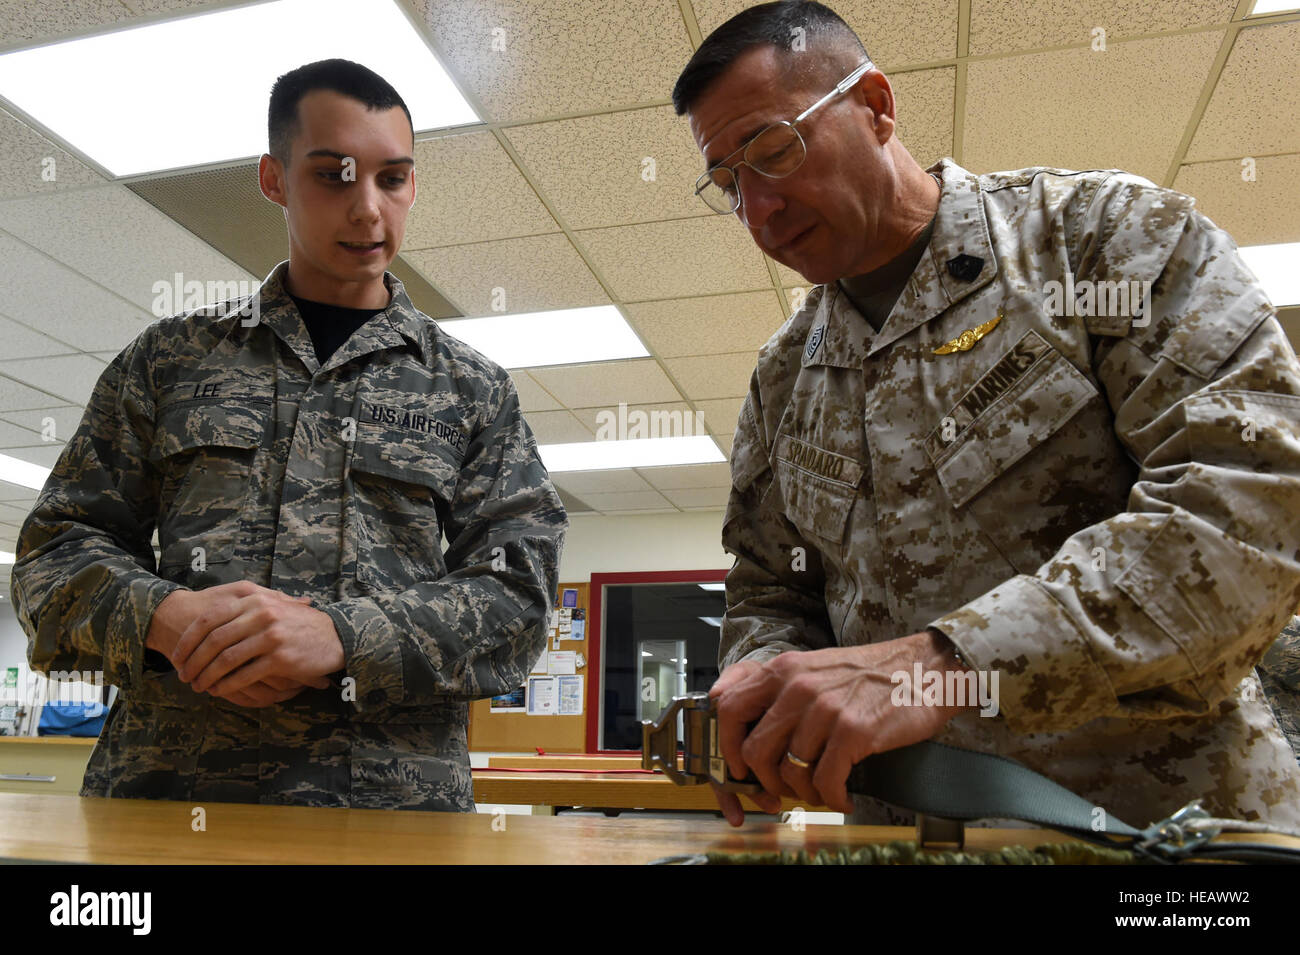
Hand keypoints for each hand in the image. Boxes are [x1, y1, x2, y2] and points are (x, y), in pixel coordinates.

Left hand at [168, 581, 341, 698]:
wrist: (336, 636)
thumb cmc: (298, 624)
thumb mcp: (272, 605)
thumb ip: (243, 607)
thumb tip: (206, 619)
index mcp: (254, 599)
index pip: (209, 618)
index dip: (188, 640)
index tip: (177, 656)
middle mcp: (261, 614)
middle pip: (213, 640)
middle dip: (193, 661)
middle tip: (183, 676)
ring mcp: (271, 635)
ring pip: (226, 659)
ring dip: (207, 676)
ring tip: (199, 686)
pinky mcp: (280, 657)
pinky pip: (244, 675)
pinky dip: (227, 685)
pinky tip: (220, 691)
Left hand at [711, 632, 970, 821]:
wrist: (925, 669)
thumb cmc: (868, 674)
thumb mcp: (812, 665)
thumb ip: (771, 682)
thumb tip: (722, 697)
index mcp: (783, 670)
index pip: (729, 709)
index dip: (726, 747)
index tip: (740, 768)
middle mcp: (798, 687)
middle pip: (754, 751)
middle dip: (765, 783)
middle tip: (783, 793)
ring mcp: (825, 709)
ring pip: (789, 772)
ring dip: (803, 795)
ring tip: (820, 793)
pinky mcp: (853, 732)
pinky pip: (825, 782)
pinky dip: (833, 800)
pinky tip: (844, 799)